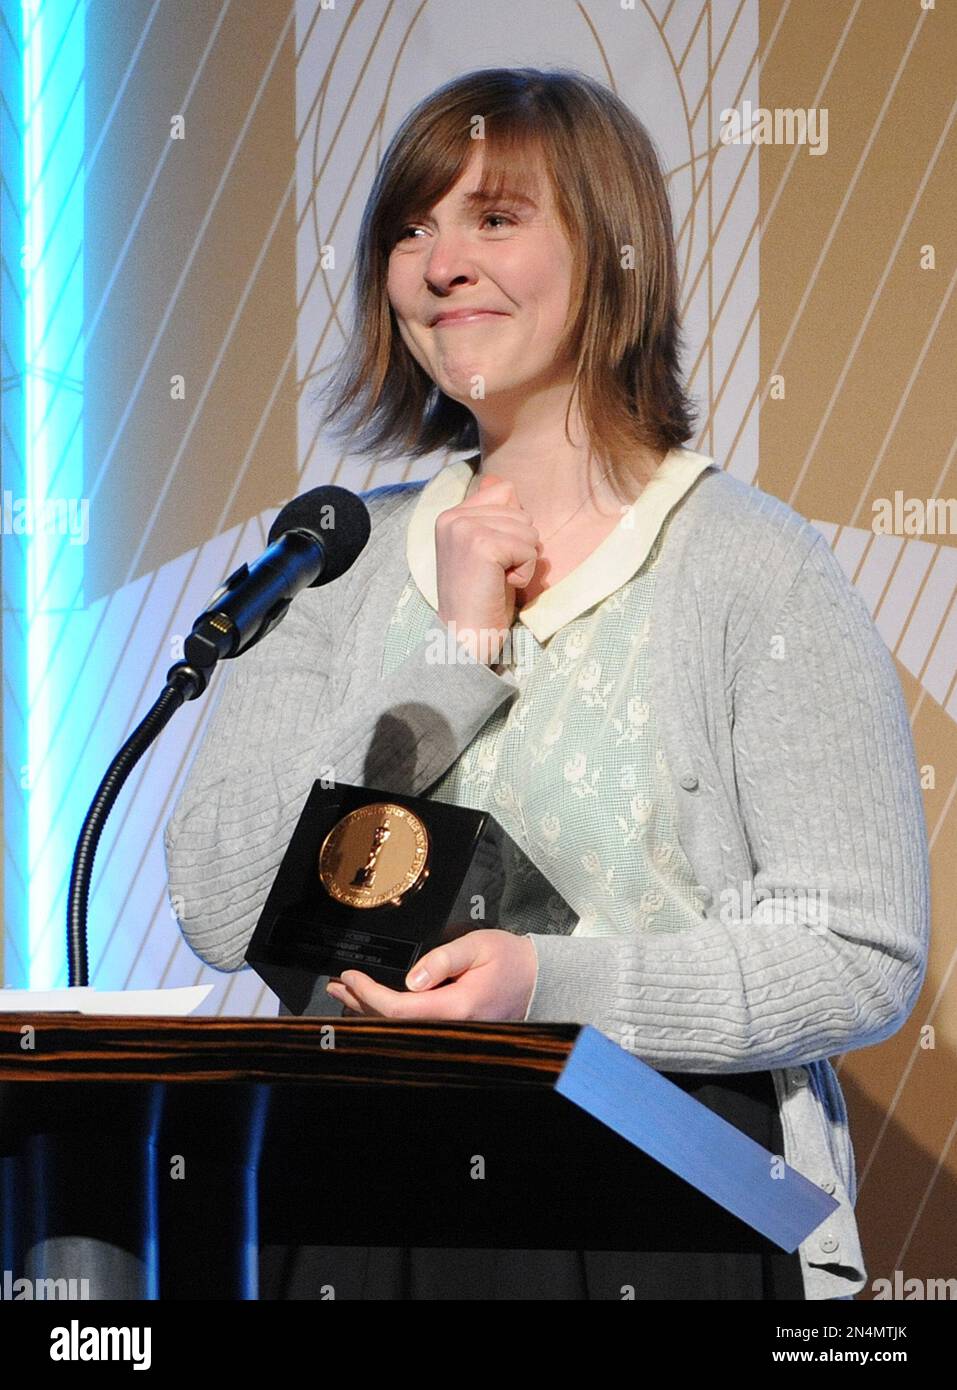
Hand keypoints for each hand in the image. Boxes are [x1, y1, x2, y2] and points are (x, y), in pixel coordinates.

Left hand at [325, 930, 537, 1020]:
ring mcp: (453, 1032)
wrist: (538, 979)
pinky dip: (390, 1015)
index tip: (351, 977)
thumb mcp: (478, 946)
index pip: (400, 1010)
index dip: (369, 996)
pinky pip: (415, 1026)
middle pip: (395, 1024)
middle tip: (337, 986)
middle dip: (361, 1005)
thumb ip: (444, 960)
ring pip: (403, 1028)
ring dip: (371, 1011)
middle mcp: (453, 1026)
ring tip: (346, 994)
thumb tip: (412, 979)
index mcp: (458, 1006)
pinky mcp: (453, 1029)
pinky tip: (373, 1005)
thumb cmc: (509, 959)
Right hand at [435, 474, 539, 664]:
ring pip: (528, 530)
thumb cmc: (482, 599)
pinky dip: (524, 573)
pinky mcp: (481, 544)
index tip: (491, 560)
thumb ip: (495, 516)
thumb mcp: (489, 550)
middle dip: (520, 547)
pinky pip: (529, 549)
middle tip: (494, 574)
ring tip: (497, 580)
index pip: (505, 492)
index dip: (512, 530)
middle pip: (521, 512)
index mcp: (451, 514)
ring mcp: (465, 528)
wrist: (465, 638)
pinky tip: (501, 586)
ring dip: (523, 561)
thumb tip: (507, 483)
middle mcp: (453, 516)